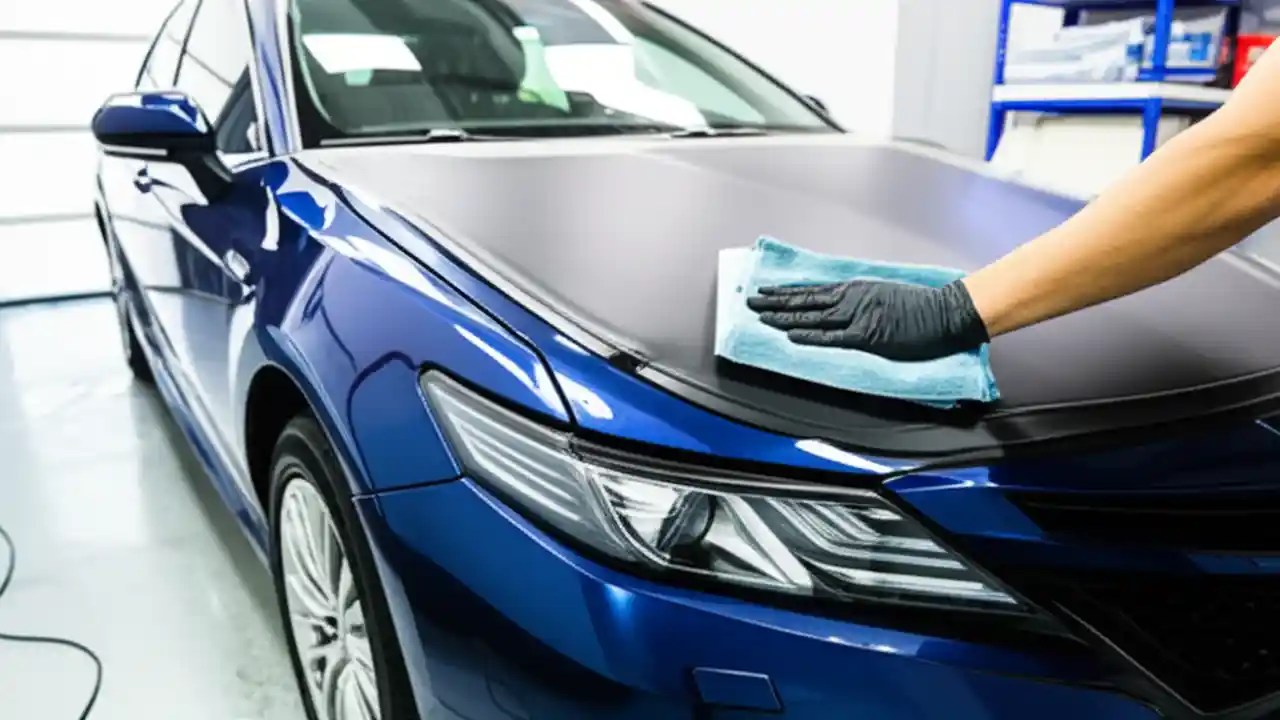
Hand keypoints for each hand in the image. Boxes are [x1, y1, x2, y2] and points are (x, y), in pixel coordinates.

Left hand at [746, 280, 989, 360]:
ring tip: (761, 316)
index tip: (766, 291)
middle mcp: (851, 298)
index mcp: (854, 288)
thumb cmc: (919, 305)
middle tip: (750, 300)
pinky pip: (832, 336)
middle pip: (805, 300)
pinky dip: (810, 336)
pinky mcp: (867, 334)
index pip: (811, 291)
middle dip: (774, 301)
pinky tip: (791, 335)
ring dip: (785, 317)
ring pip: (812, 317)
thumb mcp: (882, 294)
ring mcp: (857, 315)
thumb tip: (840, 307)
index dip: (786, 293)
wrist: (944, 312)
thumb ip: (859, 301)